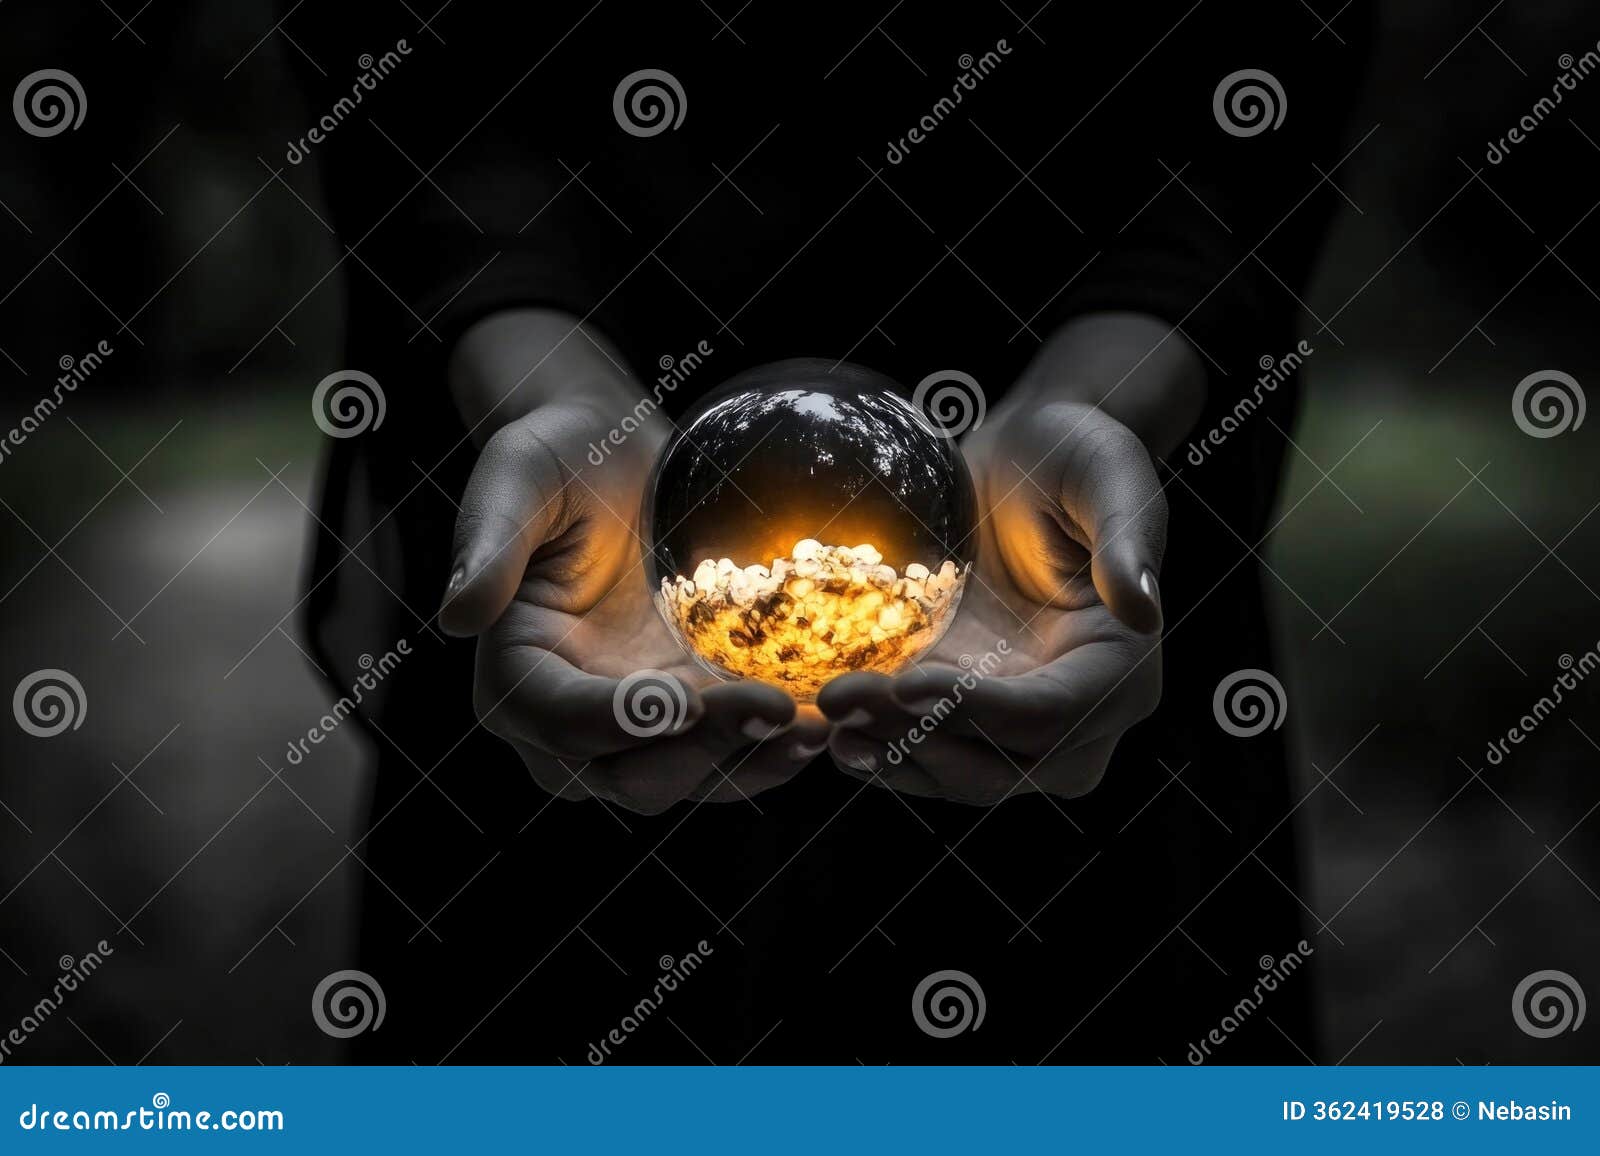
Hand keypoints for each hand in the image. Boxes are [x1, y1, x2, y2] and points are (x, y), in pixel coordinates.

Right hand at [440, 310, 826, 813]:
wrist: (628, 459)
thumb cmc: (565, 454)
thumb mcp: (519, 474)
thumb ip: (489, 540)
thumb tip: (455, 615)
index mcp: (516, 673)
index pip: (560, 720)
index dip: (621, 720)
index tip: (685, 698)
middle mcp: (570, 720)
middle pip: (627, 774)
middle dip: (700, 753)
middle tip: (771, 710)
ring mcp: (638, 726)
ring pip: (687, 779)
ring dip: (750, 764)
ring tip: (815, 730)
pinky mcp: (692, 713)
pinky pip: (729, 755)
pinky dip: (771, 750)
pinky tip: (823, 723)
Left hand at [816, 313, 1204, 803]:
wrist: (1023, 460)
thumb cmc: (1074, 454)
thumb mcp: (1109, 476)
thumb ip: (1127, 539)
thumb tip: (1143, 606)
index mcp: (1123, 669)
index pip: (1054, 715)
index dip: (982, 709)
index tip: (911, 683)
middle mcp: (1078, 715)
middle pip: (1004, 765)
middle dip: (921, 744)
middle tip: (843, 703)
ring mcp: (1018, 722)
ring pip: (959, 772)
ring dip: (892, 758)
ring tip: (827, 724)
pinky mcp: (969, 710)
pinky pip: (929, 752)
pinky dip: (882, 750)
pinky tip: (828, 731)